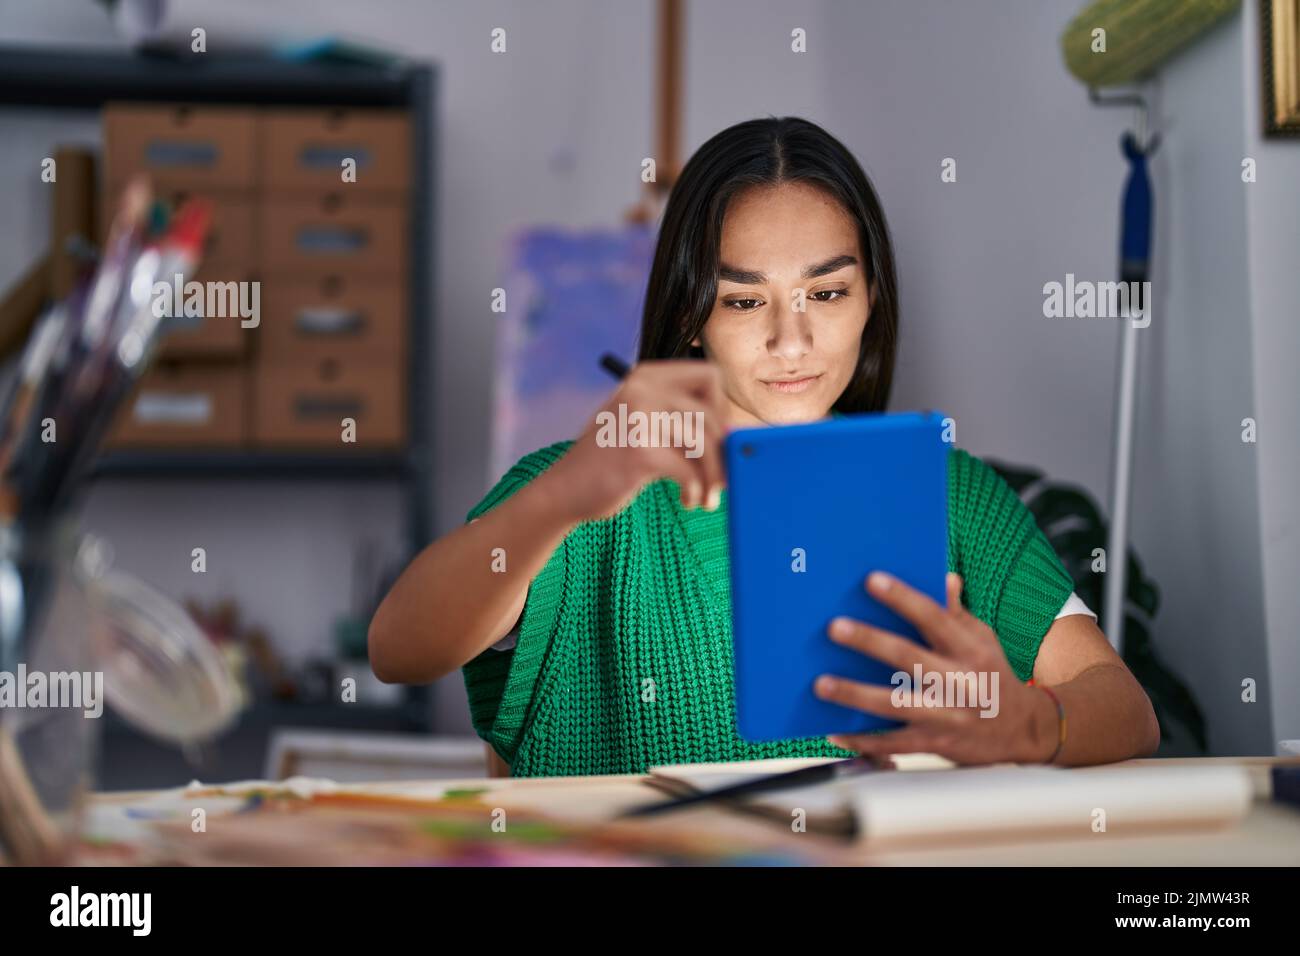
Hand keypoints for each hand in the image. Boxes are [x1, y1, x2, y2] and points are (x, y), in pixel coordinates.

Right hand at [541, 360, 730, 521]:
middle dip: (723, 452)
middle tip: (721, 480)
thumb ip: (680, 421)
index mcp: (645, 377)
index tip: (715, 440)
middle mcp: (641, 390)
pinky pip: (691, 472)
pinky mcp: (639, 452)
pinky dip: (697, 491)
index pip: (710, 375)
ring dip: (714, 477)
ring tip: (707, 496)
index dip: (722, 409)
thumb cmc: (611, 461)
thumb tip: (738, 436)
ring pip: (706, 444)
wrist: (564, 490)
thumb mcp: (643, 426)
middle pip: (712, 416)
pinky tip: (689, 501)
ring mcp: (638, 419)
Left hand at [813, 572, 1059, 764]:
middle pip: (908, 657)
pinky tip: (835, 733)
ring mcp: (945, 715)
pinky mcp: (935, 743)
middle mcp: (957, 680)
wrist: (1024, 730)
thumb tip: (945, 577)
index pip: (934, 617)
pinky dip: (864, 742)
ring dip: (855, 694)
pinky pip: (894, 743)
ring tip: (822, 684)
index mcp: (969, 649)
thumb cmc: (993, 675)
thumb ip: (957, 612)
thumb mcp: (982, 638)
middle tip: (834, 627)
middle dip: (869, 641)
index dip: (903, 598)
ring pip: (895, 704)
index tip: (872, 580)